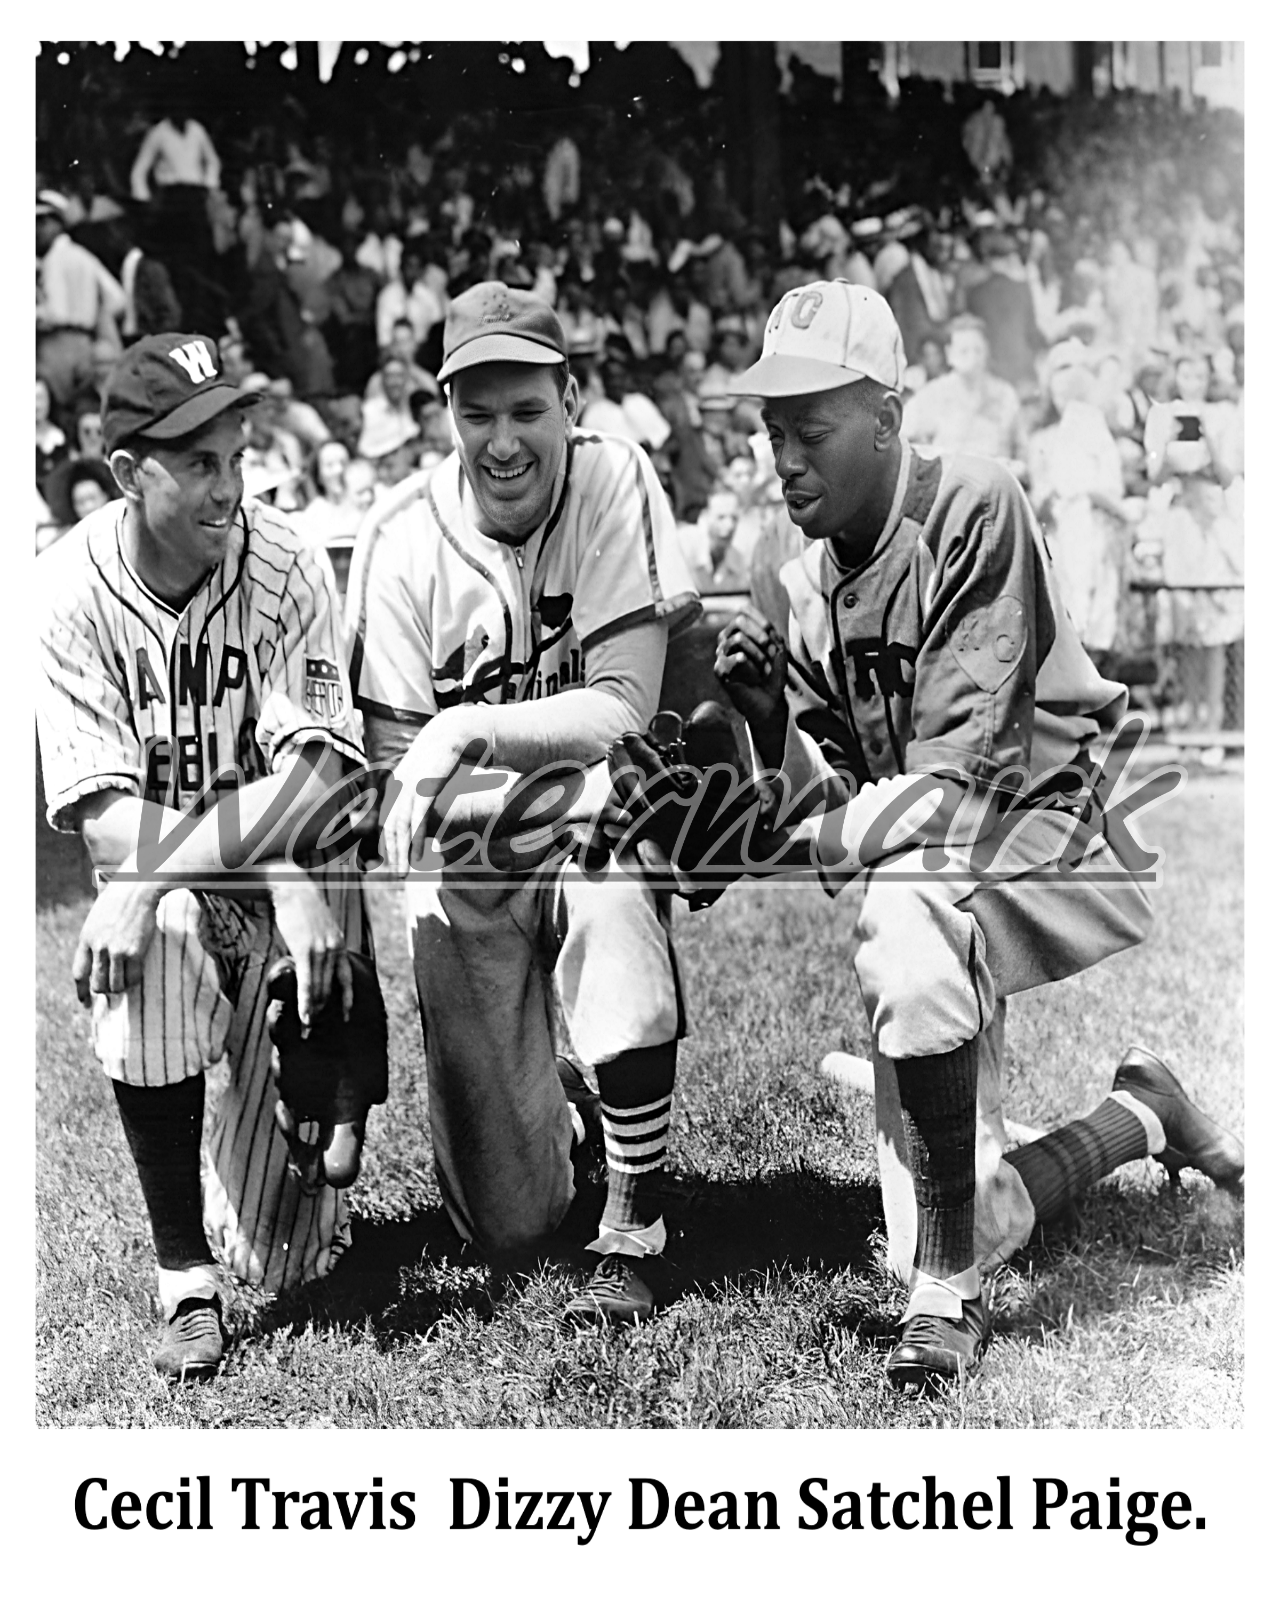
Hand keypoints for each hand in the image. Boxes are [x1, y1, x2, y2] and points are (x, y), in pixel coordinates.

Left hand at [71, 875, 162, 1004]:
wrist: (138, 888)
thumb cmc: (119, 898)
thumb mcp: (97, 917)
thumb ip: (94, 937)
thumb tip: (96, 956)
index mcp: (86, 939)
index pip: (79, 973)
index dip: (82, 991)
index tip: (85, 1001)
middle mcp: (99, 948)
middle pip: (97, 983)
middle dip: (103, 990)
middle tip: (111, 990)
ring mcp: (117, 950)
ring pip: (115, 985)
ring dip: (120, 988)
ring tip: (125, 983)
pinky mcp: (135, 951)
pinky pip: (133, 977)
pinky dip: (134, 980)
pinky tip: (136, 975)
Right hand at [270, 878, 352, 1031]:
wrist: (293, 889)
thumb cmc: (302, 909)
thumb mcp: (319, 929)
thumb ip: (322, 945)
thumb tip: (316, 960)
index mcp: (339, 947)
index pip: (347, 980)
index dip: (346, 1001)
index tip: (346, 1017)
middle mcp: (335, 951)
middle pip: (330, 989)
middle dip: (323, 1012)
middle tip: (314, 1031)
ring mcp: (322, 951)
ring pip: (318, 989)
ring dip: (312, 1012)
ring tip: (306, 1030)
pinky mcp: (306, 951)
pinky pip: (307, 982)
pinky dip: (306, 1001)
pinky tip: (304, 1016)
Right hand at [714, 607, 787, 729]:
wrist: (770, 701)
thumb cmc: (773, 674)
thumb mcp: (777, 649)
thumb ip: (769, 632)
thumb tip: (755, 618)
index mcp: (739, 631)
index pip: (743, 611)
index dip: (760, 620)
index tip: (774, 634)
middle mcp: (727, 639)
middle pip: (739, 621)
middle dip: (761, 635)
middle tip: (774, 652)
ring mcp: (721, 654)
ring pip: (738, 639)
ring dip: (759, 653)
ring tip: (767, 669)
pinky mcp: (720, 670)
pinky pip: (736, 659)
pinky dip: (752, 667)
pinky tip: (757, 677)